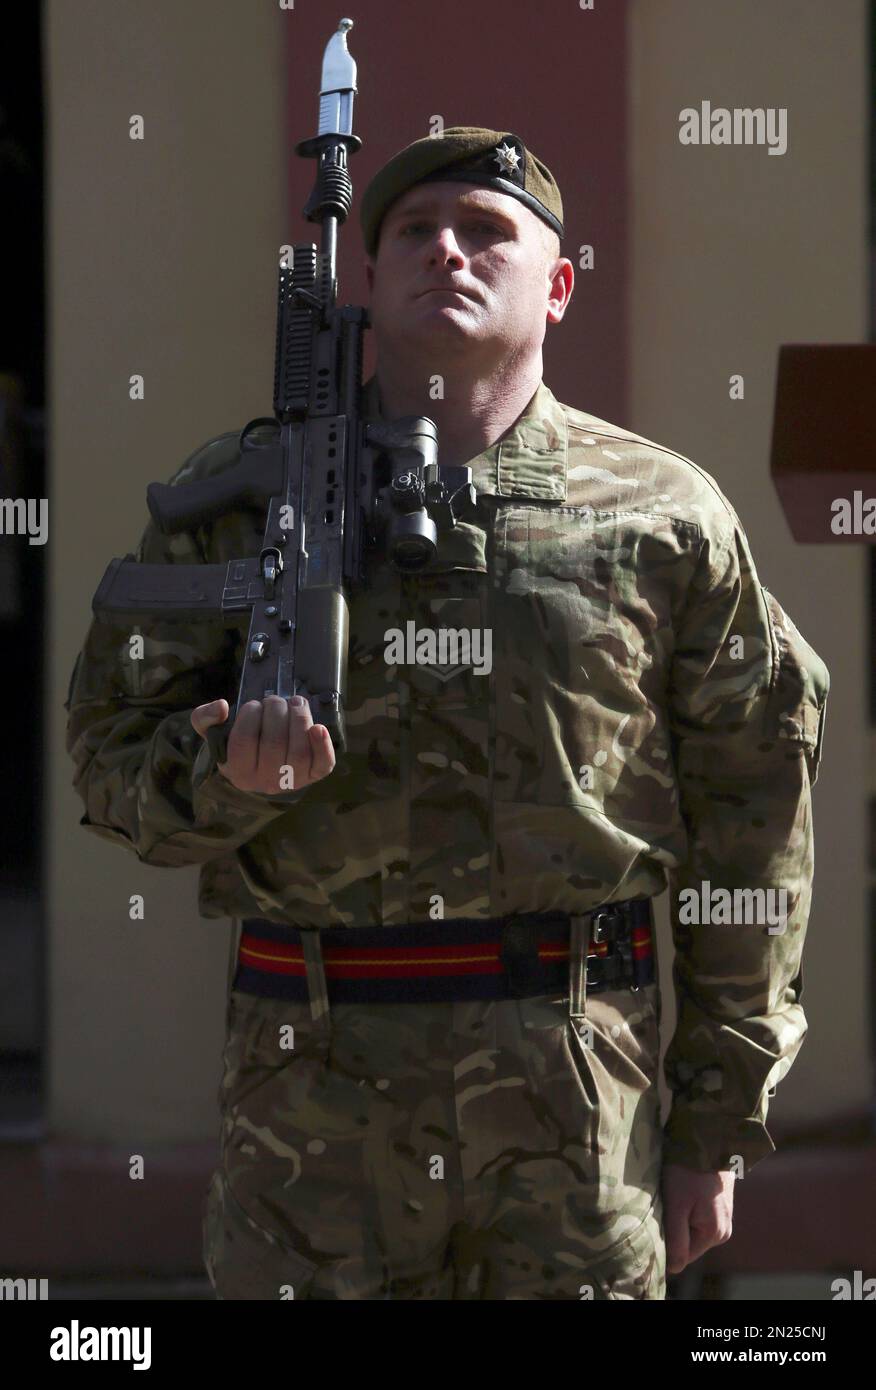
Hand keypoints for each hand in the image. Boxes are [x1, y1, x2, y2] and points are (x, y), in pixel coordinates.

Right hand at [191, 694, 334, 793]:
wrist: (264, 765)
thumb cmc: (240, 746)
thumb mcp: (216, 733)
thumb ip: (205, 718)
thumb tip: (221, 707)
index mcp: (238, 772)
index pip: (243, 741)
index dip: (249, 715)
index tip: (253, 705)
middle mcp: (265, 782)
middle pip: (274, 743)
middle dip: (276, 711)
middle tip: (275, 701)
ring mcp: (292, 781)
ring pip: (299, 750)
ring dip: (299, 718)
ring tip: (295, 703)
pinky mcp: (315, 775)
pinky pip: (323, 764)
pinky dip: (323, 745)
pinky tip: (319, 727)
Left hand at [661, 1163, 735, 1273]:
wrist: (707, 1139)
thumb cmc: (688, 1171)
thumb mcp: (677, 1205)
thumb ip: (676, 1239)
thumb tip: (673, 1270)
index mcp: (715, 1234)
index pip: (683, 1256)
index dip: (666, 1244)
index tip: (655, 1224)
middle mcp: (724, 1230)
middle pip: (689, 1242)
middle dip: (673, 1229)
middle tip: (663, 1206)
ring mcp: (725, 1217)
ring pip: (693, 1228)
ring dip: (679, 1217)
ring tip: (672, 1196)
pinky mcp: (721, 1204)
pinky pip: (699, 1216)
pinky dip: (687, 1208)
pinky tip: (681, 1191)